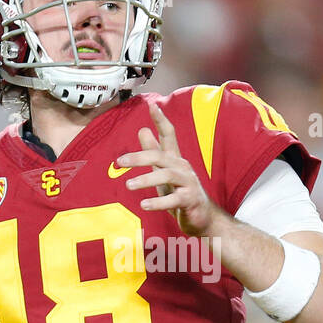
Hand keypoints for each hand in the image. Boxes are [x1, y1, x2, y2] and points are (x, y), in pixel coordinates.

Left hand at [118, 101, 217, 237]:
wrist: (203, 217)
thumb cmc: (180, 193)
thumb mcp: (163, 171)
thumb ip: (153, 152)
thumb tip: (142, 130)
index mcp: (175, 160)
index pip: (169, 135)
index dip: (161, 120)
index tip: (152, 105)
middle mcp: (182, 168)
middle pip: (161, 156)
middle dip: (139, 157)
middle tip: (120, 162)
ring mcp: (188, 183)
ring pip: (167, 175)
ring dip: (146, 179)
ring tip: (129, 185)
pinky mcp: (190, 200)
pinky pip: (173, 199)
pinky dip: (158, 202)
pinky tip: (144, 205)